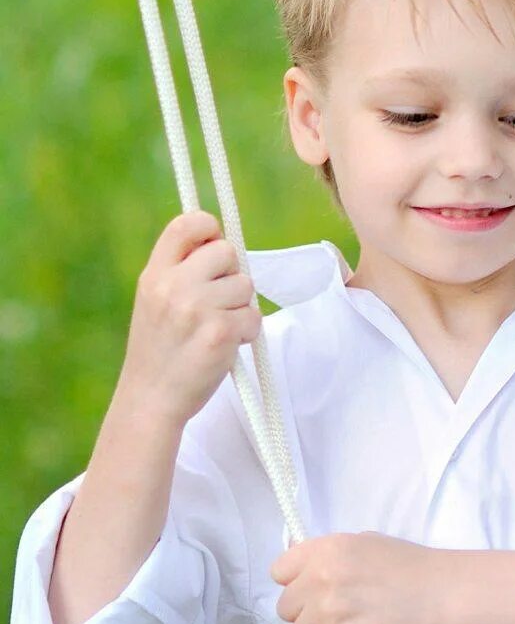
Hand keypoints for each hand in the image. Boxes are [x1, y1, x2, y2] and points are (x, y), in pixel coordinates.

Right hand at [118, 211, 259, 425]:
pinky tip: (224, 345)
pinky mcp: (219, 332)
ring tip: (215, 328)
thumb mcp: (155, 300)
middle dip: (230, 275)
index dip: (209, 228)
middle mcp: (172, 287)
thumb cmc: (161, 348)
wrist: (150, 399)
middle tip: (215, 302)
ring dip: (240, 307)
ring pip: (246, 285)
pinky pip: (254, 316)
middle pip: (227, 251)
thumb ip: (182, 270)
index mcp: (154, 275)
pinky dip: (246, 331)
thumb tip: (224, 243)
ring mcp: (196, 309)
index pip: (186, 224)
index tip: (213, 246)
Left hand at [271, 533, 439, 623]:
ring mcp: (330, 611)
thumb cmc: (410, 566)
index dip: (296, 581)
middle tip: (337, 610)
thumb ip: (329, 555)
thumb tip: (299, 569)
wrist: (442, 592)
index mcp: (328, 548)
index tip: (312, 588)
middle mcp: (322, 577)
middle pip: (286, 607)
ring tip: (351, 623)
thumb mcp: (366, 544)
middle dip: (307, 611)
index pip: (279, 571)